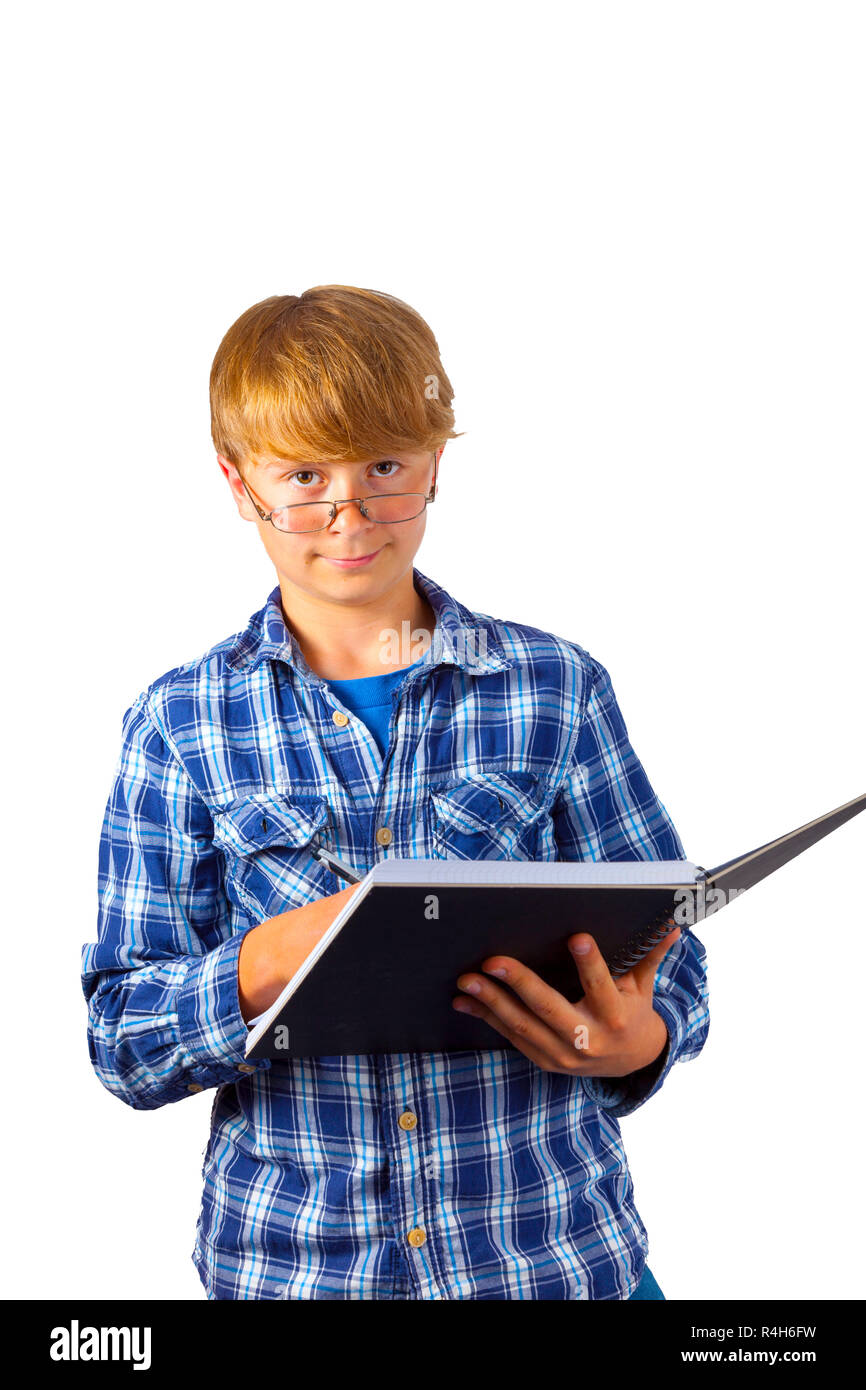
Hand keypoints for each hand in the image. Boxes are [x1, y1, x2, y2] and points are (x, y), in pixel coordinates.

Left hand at [451, 922, 680, 1076]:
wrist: (630, 1063)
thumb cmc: (633, 1011)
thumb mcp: (643, 985)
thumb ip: (649, 954)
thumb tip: (671, 922)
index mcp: (615, 1015)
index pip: (601, 986)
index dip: (590, 963)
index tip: (576, 937)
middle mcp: (588, 1038)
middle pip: (549, 1009)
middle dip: (519, 984)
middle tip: (492, 960)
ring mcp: (563, 1055)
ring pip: (522, 1026)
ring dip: (491, 1003)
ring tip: (467, 981)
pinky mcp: (544, 1061)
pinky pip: (512, 1037)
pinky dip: (487, 1018)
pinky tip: (464, 1002)